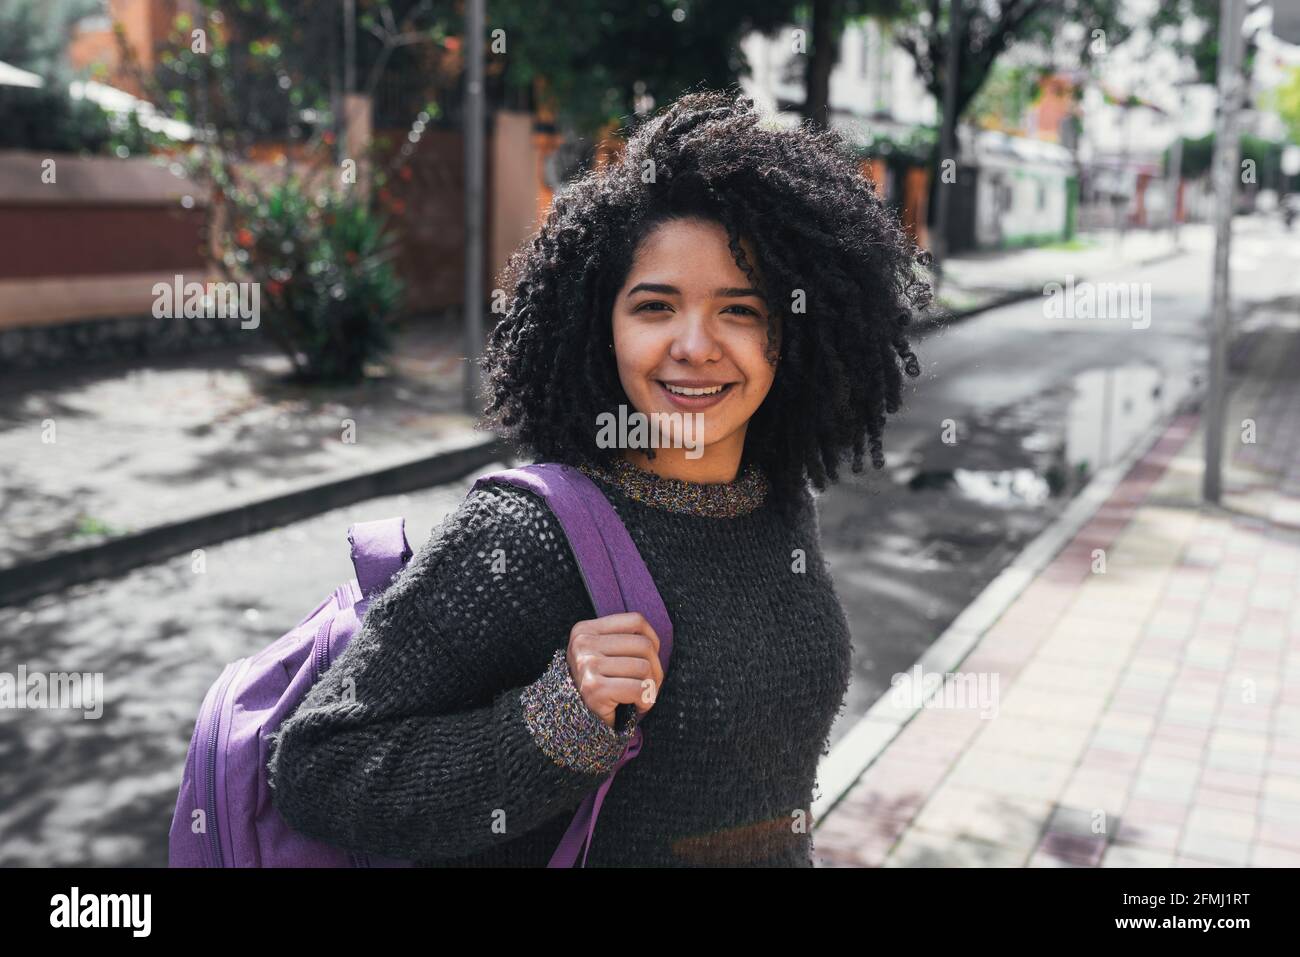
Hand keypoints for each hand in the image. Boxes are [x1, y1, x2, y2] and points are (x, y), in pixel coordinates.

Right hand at [565, 611, 663, 728]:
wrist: (577, 720)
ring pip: (643, 667)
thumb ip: (624, 640)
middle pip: (643, 644)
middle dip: (656, 668)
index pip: (635, 621)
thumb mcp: (604, 653)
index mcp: (585, 630)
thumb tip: (655, 642)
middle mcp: (582, 644)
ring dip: (651, 686)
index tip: (649, 659)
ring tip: (642, 696)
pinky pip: (638, 689)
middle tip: (649, 684)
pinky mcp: (594, 689)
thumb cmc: (599, 684)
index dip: (653, 640)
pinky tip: (638, 706)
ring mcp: (587, 665)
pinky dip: (646, 701)